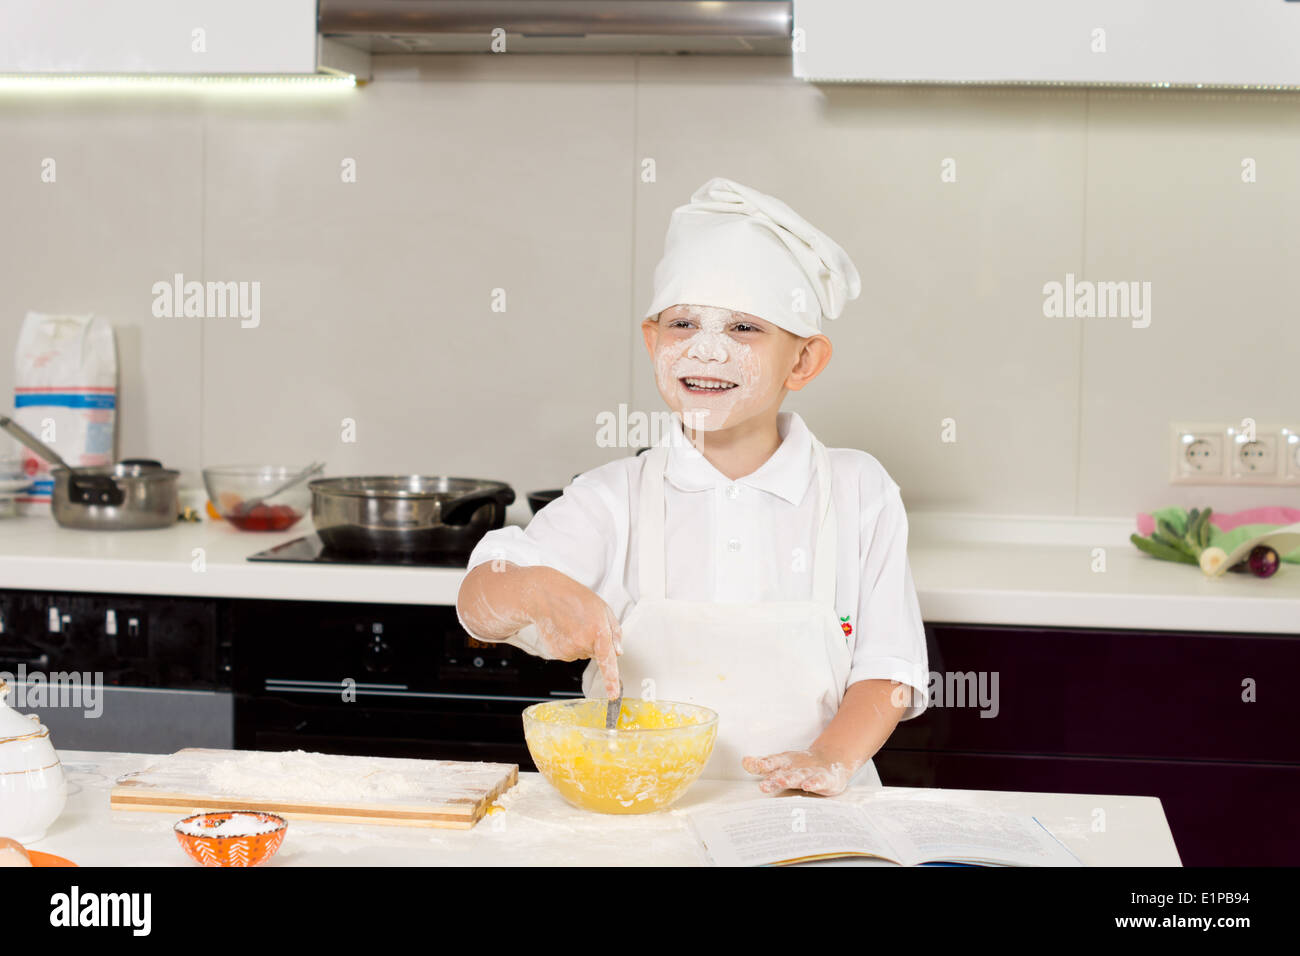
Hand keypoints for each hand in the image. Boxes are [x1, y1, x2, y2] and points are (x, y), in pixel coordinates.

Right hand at [520, 567, 621, 697]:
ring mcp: (569, 650)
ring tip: (572, 625)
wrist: (546, 596)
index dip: (611, 681)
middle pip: (596, 654)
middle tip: (585, 624)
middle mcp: (583, 643)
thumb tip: (618, 652)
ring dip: (580, 642)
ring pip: (583, 654)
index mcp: (598, 631)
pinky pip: (571, 654)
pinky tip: (564, 630)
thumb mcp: (603, 609)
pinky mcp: (558, 653)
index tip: (613, 695)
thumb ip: (615, 632)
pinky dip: (569, 645)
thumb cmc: (575, 599)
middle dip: (594, 642)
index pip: (607, 662)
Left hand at [742, 749, 861, 796]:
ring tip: (783, 782)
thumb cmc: (800, 765)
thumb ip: (763, 764)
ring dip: (791, 779)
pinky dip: (814, 783)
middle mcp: (796, 767)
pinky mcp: (825, 778)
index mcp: (785, 763)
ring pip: (800, 776)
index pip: (772, 763)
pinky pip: (819, 781)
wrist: (830, 760)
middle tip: (764, 784)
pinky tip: (808, 786)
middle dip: (774, 778)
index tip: (753, 765)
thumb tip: (744, 761)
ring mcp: (810, 772)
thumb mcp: (782, 763)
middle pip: (784, 772)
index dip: (763, 764)